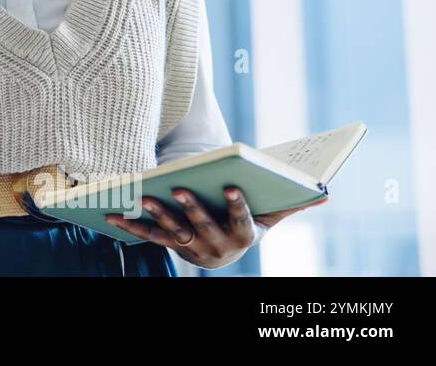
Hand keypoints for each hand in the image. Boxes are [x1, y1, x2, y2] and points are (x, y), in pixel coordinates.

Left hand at [104, 186, 327, 268]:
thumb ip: (291, 204)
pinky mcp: (170, 245)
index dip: (235, 206)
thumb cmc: (249, 223)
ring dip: (158, 216)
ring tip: (144, 197)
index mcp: (243, 237)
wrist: (225, 250)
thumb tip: (324, 193)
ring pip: (174, 233)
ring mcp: (191, 248)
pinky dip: (131, 224)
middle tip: (179, 187)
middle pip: (203, 227)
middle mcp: (217, 247)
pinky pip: (150, 236)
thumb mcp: (271, 216)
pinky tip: (111, 213)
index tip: (229, 186)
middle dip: (191, 208)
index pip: (241, 222)